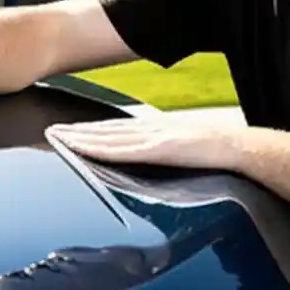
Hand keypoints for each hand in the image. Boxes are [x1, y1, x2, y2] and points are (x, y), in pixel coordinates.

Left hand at [45, 116, 247, 171]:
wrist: (237, 148)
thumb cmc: (215, 151)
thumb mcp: (183, 148)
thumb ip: (164, 152)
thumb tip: (153, 160)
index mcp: (155, 129)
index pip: (115, 129)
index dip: (90, 129)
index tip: (69, 129)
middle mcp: (149, 130)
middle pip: (105, 130)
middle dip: (77, 131)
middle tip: (52, 130)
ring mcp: (152, 138)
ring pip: (107, 137)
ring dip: (81, 137)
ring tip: (58, 137)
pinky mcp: (157, 149)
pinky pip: (122, 150)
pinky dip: (100, 149)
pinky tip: (84, 148)